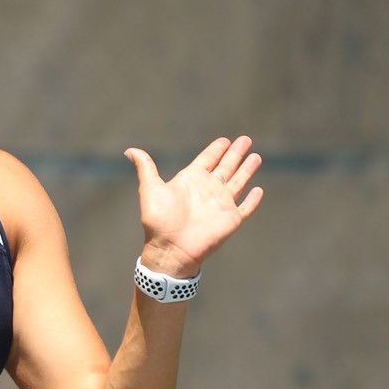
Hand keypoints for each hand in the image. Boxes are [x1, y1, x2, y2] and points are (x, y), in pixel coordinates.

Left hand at [125, 136, 263, 277]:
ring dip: (247, 169)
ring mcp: (221, 204)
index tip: (225, 140)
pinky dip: (253, 200)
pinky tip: (258, 189)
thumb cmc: (158, 221)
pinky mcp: (231, 219)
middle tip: (246, 139)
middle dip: (236, 153)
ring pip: (239, 182)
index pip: (207, 160)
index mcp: (191, 180)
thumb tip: (129, 150)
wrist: (170, 249)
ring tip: (256, 156)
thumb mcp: (150, 189)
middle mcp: (207, 189)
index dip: (216, 149)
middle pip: (226, 166)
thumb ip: (145, 168)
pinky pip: (245, 208)